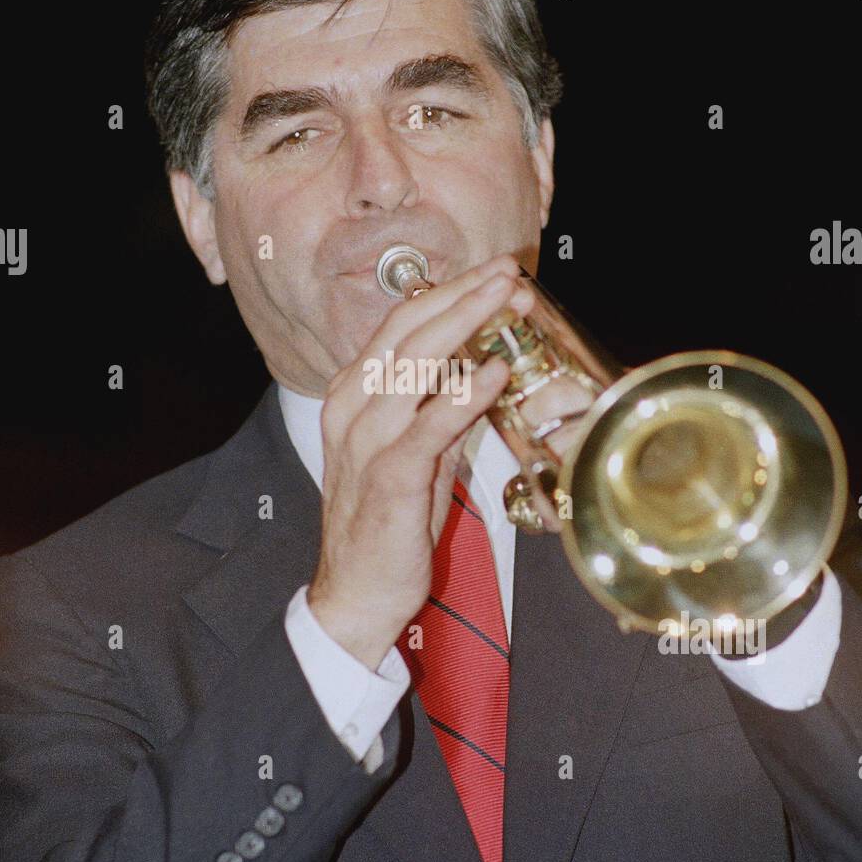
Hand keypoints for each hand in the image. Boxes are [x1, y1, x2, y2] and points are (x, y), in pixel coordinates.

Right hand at [308, 254, 533, 669]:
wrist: (355, 593)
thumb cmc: (386, 524)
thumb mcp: (416, 454)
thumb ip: (440, 411)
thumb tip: (479, 373)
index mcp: (353, 395)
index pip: (401, 326)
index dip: (449, 293)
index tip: (495, 272)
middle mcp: (351, 408)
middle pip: (408, 332)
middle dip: (463, 295)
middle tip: (509, 269)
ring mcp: (365, 441)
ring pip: (414, 366)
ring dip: (465, 326)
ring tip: (508, 300)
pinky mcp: (387, 478)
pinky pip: (426, 427)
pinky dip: (461, 395)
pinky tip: (493, 372)